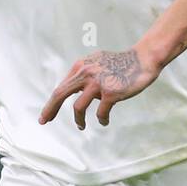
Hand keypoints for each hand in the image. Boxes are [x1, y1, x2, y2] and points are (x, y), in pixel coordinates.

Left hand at [39, 46, 159, 129]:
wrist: (143, 59)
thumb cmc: (121, 63)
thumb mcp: (96, 63)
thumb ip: (84, 74)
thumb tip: (74, 90)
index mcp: (81, 66)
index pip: (61, 87)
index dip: (51, 103)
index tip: (46, 116)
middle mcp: (86, 73)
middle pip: (60, 94)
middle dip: (50, 110)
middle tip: (43, 122)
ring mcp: (98, 83)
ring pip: (78, 107)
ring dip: (78, 120)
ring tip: (81, 126)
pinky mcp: (111, 92)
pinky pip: (100, 112)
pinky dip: (102, 120)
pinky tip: (104, 122)